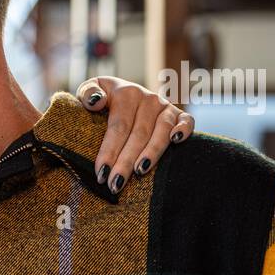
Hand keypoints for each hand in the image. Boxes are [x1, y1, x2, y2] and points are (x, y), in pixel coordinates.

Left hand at [78, 76, 193, 193]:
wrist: (123, 92)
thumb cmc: (102, 99)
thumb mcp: (90, 90)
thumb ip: (88, 93)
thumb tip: (97, 102)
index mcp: (126, 94)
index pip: (118, 127)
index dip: (109, 150)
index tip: (101, 173)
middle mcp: (148, 99)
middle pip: (138, 134)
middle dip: (126, 161)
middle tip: (115, 184)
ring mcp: (165, 107)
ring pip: (161, 131)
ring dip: (152, 152)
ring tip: (140, 171)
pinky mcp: (179, 115)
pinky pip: (187, 121)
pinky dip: (184, 129)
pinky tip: (176, 141)